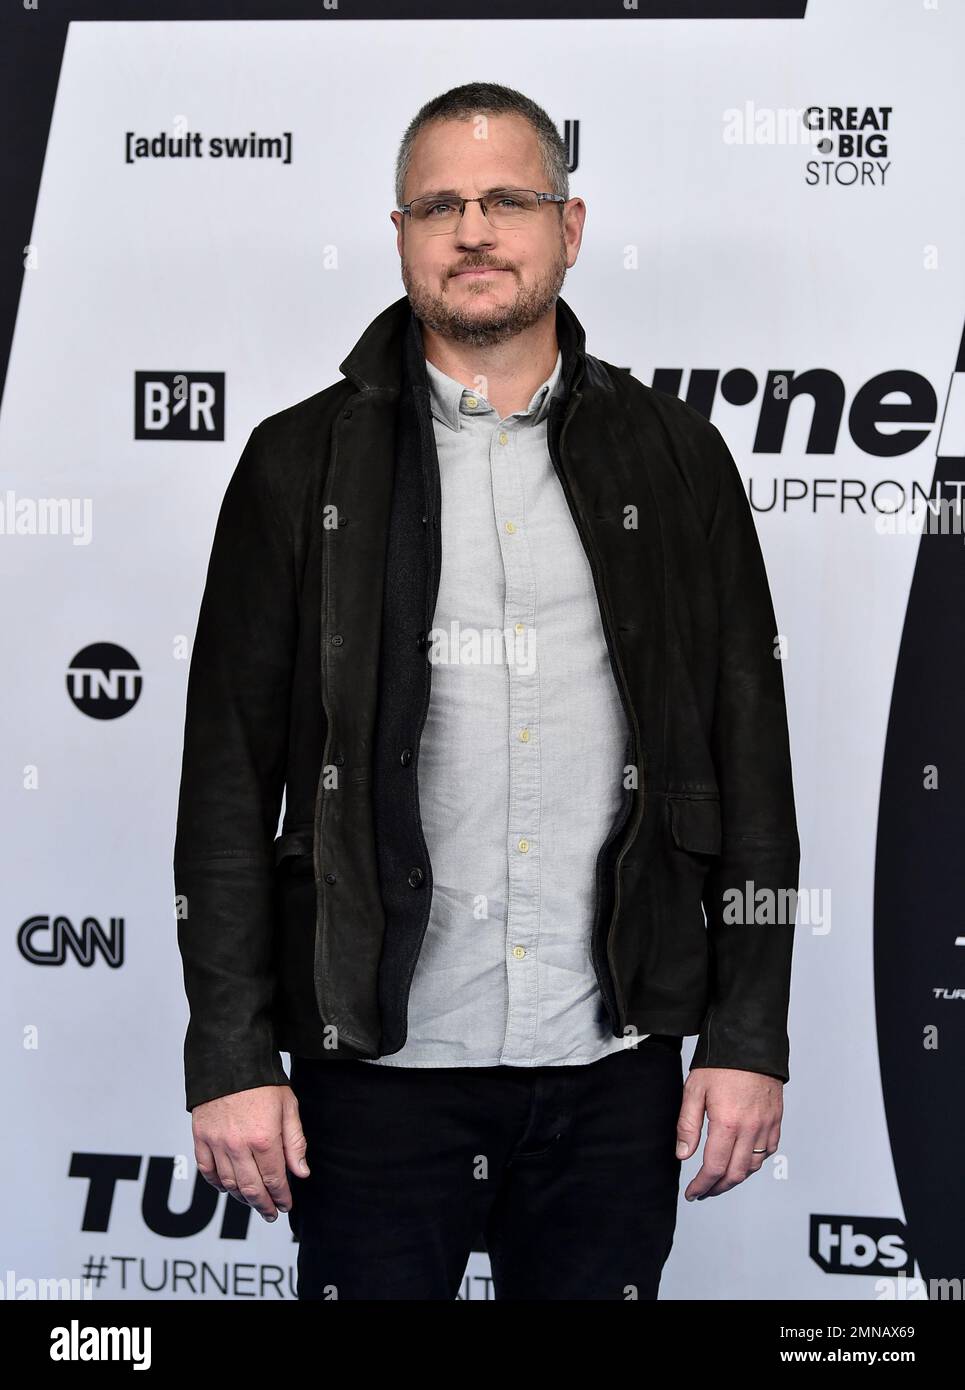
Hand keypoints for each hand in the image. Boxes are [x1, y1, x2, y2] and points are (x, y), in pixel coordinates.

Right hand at [191, 1084, 309, 1220]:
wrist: (230, 1058)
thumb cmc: (262, 1080)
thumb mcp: (288, 1106)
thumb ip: (295, 1142)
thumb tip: (301, 1172)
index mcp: (264, 1138)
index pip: (275, 1179)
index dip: (282, 1197)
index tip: (286, 1205)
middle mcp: (238, 1145)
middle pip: (251, 1188)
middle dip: (264, 1205)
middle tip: (271, 1213)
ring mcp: (217, 1143)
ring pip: (229, 1184)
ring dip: (242, 1199)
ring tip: (253, 1203)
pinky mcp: (200, 1137)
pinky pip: (207, 1170)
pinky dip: (217, 1184)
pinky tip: (227, 1188)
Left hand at [675, 1067, 781, 1200]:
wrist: (750, 1042)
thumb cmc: (720, 1063)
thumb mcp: (694, 1090)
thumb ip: (688, 1125)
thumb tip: (683, 1155)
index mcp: (727, 1123)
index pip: (715, 1168)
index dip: (702, 1185)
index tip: (693, 1192)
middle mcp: (751, 1129)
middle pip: (736, 1174)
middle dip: (718, 1188)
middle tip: (704, 1191)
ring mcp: (766, 1125)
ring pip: (753, 1166)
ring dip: (736, 1178)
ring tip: (720, 1179)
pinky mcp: (776, 1119)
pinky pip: (768, 1151)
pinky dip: (755, 1162)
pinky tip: (743, 1161)